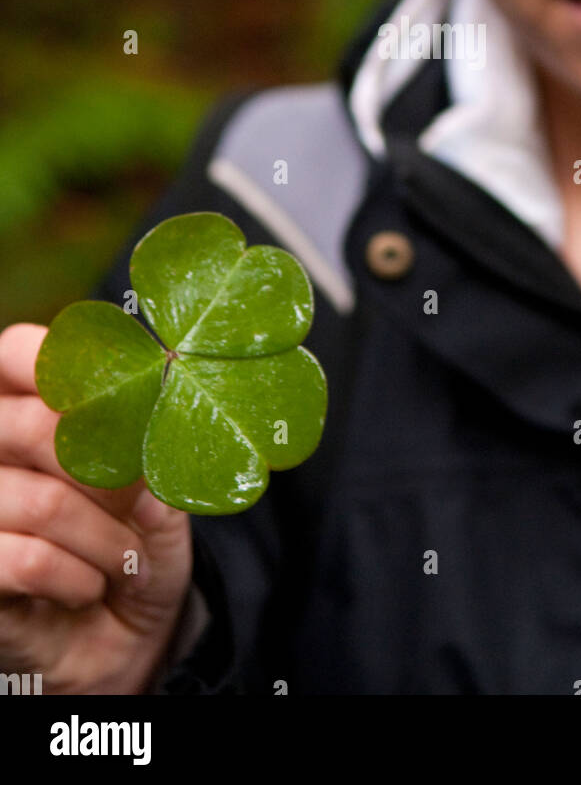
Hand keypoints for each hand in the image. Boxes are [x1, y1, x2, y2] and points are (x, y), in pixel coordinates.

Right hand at [0, 323, 193, 693]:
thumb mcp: (153, 489)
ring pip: (41, 501)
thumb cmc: (131, 543)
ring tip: (125, 559)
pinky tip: (87, 587)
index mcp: (26, 406)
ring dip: (104, 539)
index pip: (18, 350)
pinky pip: (24, 558)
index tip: (115, 394)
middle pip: (33, 424)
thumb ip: (141, 444)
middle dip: (105, 473)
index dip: (65, 366)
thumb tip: (146, 403)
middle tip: (136, 505)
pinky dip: (75, 577)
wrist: (121, 638)